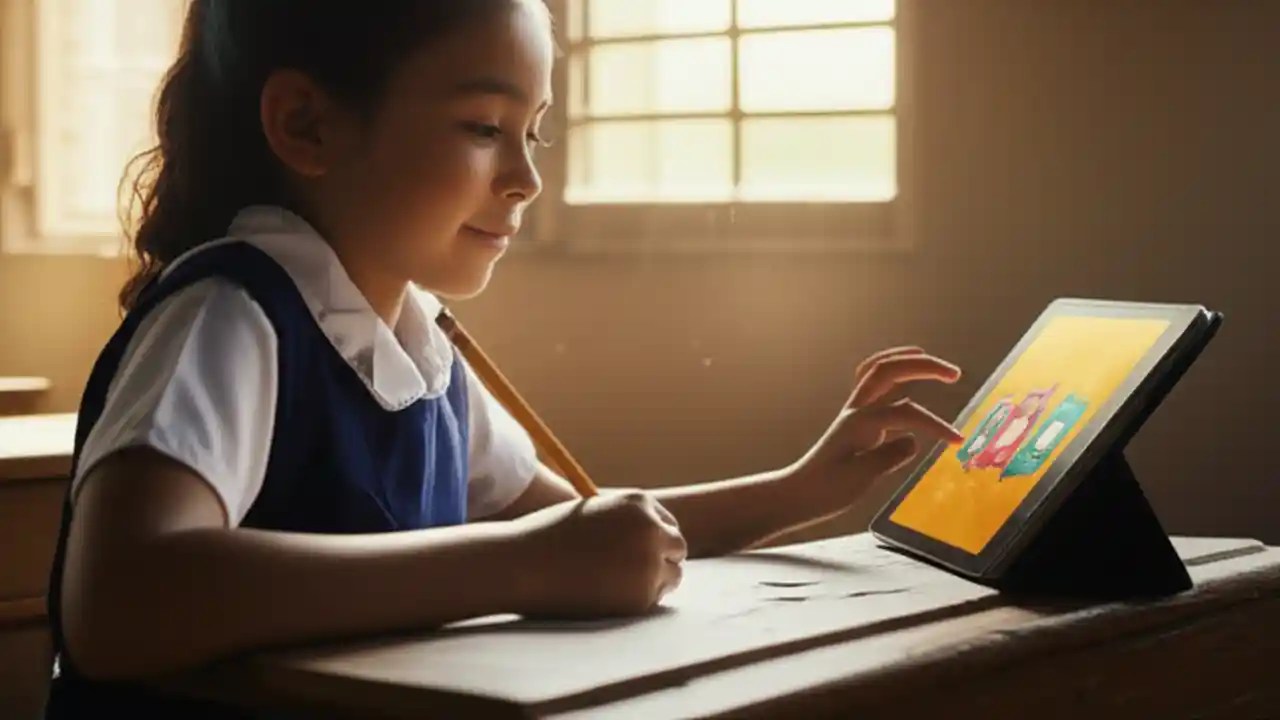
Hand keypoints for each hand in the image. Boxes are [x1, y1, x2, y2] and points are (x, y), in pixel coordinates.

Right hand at [513, 491, 686, 618]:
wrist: (523, 563)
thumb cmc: (550, 537)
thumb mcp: (593, 514)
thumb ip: (624, 523)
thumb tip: (653, 540)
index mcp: (638, 502)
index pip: (666, 523)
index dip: (652, 539)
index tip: (636, 552)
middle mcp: (652, 529)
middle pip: (678, 548)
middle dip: (660, 560)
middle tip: (631, 573)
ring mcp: (650, 563)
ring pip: (673, 576)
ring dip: (653, 581)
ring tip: (613, 584)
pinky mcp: (642, 595)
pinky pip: (653, 600)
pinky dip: (636, 601)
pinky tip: (606, 596)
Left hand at [788, 346, 964, 507]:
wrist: (799, 494)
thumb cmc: (826, 490)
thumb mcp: (859, 479)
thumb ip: (887, 457)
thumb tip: (912, 440)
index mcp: (859, 423)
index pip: (905, 412)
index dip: (934, 424)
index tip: (957, 442)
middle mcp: (856, 410)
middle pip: (888, 370)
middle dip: (923, 365)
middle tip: (955, 374)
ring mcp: (854, 412)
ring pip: (878, 370)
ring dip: (906, 361)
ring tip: (932, 359)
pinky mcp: (855, 419)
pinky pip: (874, 385)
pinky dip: (894, 375)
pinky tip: (909, 382)